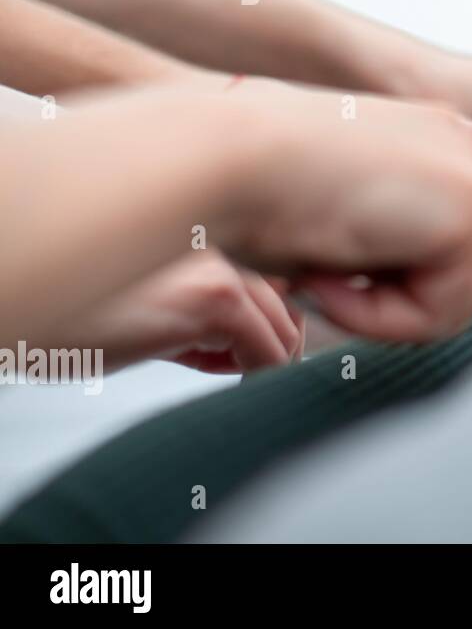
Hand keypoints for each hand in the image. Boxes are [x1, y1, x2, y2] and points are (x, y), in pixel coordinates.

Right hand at [83, 252, 302, 373]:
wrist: (29, 307)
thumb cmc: (79, 315)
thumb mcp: (151, 312)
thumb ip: (200, 321)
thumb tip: (241, 351)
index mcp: (207, 248)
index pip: (270, 288)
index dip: (264, 331)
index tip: (246, 359)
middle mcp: (221, 252)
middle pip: (285, 306)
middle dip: (271, 347)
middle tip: (244, 374)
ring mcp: (221, 272)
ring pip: (283, 328)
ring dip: (267, 361)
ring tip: (229, 377)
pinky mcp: (213, 300)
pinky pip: (267, 349)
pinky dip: (262, 374)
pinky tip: (229, 380)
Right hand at [219, 81, 471, 341]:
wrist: (224, 156)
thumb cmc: (245, 178)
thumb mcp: (326, 198)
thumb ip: (387, 224)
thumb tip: (404, 265)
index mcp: (428, 130)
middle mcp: (458, 145)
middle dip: (424, 299)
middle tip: (336, 290)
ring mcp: (470, 176)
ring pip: (467, 292)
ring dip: (393, 311)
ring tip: (324, 283)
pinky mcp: (468, 210)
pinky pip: (442, 308)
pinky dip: (381, 317)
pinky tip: (327, 281)